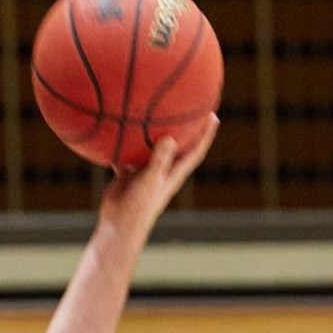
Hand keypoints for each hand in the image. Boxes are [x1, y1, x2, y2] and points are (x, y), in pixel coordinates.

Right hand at [97, 116, 220, 237]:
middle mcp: (163, 171)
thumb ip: (160, 160)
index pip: (195, 151)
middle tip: (188, 108)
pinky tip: (119, 130)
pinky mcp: (129, 174)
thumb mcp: (151, 181)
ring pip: (151, 149)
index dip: (206, 134)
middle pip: (177, 146)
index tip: (213, 116)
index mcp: (174, 173)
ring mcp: (146, 172)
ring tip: (153, 113)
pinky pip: (128, 155)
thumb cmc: (139, 206)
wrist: (118, 223)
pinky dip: (124, 145)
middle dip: (184, 129)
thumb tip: (171, 138)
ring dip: (152, 134)